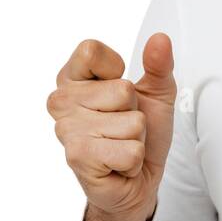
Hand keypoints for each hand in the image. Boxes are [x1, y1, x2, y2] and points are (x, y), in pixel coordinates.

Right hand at [46, 34, 177, 220]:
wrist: (137, 181)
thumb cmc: (139, 134)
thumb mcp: (156, 94)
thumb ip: (158, 65)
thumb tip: (160, 39)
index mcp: (72, 79)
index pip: (91, 51)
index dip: (118, 72)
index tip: (118, 93)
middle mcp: (61, 102)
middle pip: (122, 89)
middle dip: (135, 113)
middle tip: (122, 128)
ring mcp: (66, 130)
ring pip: (130, 122)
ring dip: (136, 138)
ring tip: (120, 146)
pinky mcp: (77, 157)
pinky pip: (130, 150)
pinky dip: (134, 160)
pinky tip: (118, 165)